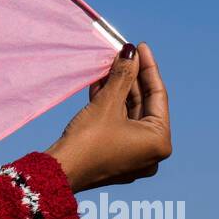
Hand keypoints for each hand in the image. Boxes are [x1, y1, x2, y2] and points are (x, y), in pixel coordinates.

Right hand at [48, 42, 170, 193]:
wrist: (60, 172)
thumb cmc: (88, 140)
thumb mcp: (107, 103)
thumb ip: (122, 75)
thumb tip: (129, 51)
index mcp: (159, 141)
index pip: (158, 96)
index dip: (148, 68)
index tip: (140, 46)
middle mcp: (151, 151)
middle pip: (144, 105)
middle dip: (131, 79)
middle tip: (123, 54)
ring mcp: (133, 156)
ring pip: (129, 114)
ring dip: (119, 89)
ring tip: (110, 64)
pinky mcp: (115, 156)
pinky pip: (118, 124)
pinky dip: (111, 105)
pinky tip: (101, 83)